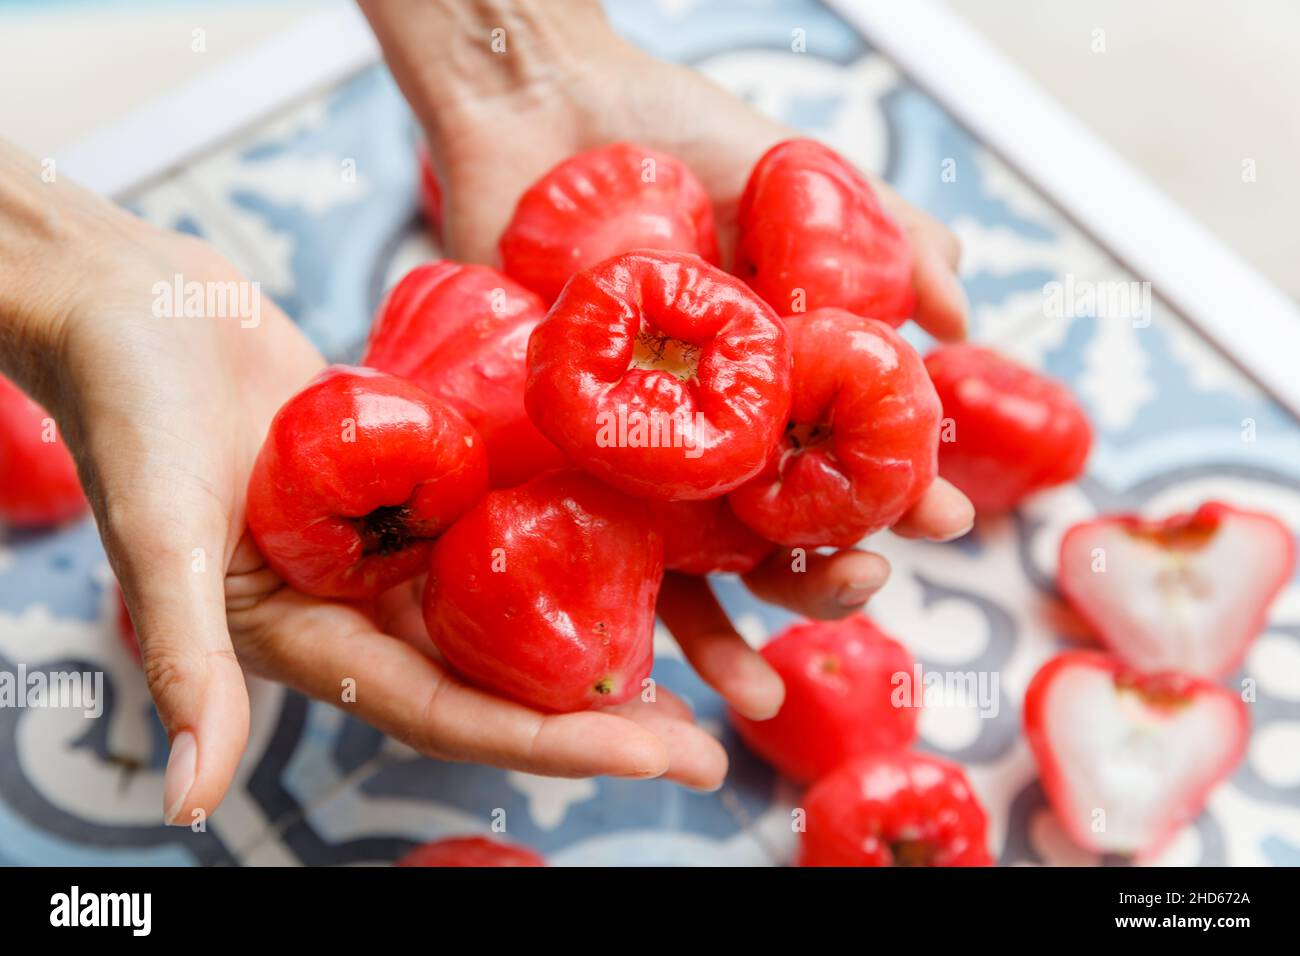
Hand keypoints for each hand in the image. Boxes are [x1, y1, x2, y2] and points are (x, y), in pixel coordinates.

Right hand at [0, 143, 725, 827]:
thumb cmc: (128, 408)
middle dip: (606, 718)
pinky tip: (649, 544)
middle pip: (507, 678)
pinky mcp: (420, 478)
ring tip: (707, 665)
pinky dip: (572, 540)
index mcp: (312, 641)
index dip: (555, 744)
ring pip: (522, 605)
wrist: (138, 304)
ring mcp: (399, 544)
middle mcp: (367, 607)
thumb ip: (185, 662)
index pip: (453, 712)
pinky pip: (507, 521)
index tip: (656, 758)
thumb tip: (186, 802)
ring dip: (606, 633)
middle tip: (709, 747)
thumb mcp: (156, 532)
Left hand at [363, 0, 974, 719]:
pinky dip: (625, 616)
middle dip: (826, 572)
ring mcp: (636, 448)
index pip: (850, 456)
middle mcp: (712, 426)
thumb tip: (961, 325)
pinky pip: (593, 549)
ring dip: (732, 635)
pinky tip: (650, 674)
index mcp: (778, 377)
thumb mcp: (803, 177)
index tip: (941, 518)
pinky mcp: (560, 455)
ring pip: (692, 563)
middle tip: (861, 584)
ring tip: (756, 693)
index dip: (897, 492)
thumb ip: (891, 240)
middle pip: (778, 526)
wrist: (543, 104)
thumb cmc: (674, 128)